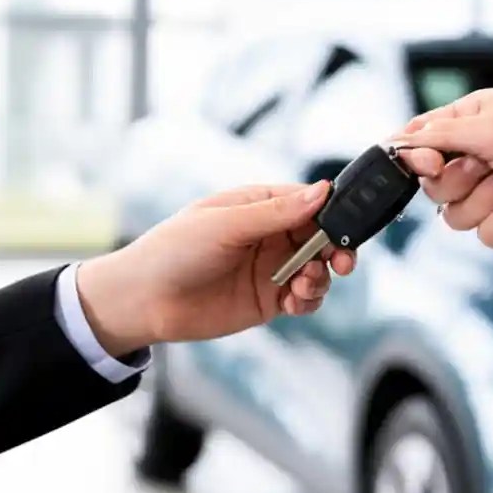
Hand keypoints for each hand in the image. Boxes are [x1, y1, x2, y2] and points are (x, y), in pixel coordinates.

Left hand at [74, 182, 355, 354]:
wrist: (144, 301)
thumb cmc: (173, 251)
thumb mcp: (225, 224)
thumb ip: (276, 212)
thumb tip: (321, 190)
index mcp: (258, 205)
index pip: (309, 201)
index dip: (332, 212)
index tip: (348, 224)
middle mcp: (269, 235)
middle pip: (322, 237)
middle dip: (337, 248)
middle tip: (342, 262)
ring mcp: (270, 268)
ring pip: (318, 269)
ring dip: (322, 277)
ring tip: (305, 284)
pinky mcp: (268, 300)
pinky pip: (304, 298)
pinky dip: (309, 300)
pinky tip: (295, 301)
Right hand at [391, 88, 492, 249]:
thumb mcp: (492, 125)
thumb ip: (440, 136)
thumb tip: (399, 143)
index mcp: (469, 124)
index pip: (419, 145)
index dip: (415, 158)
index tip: (428, 162)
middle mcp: (477, 159)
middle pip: (432, 188)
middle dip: (460, 180)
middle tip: (489, 164)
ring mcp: (492, 196)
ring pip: (455, 217)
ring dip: (489, 199)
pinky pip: (486, 236)